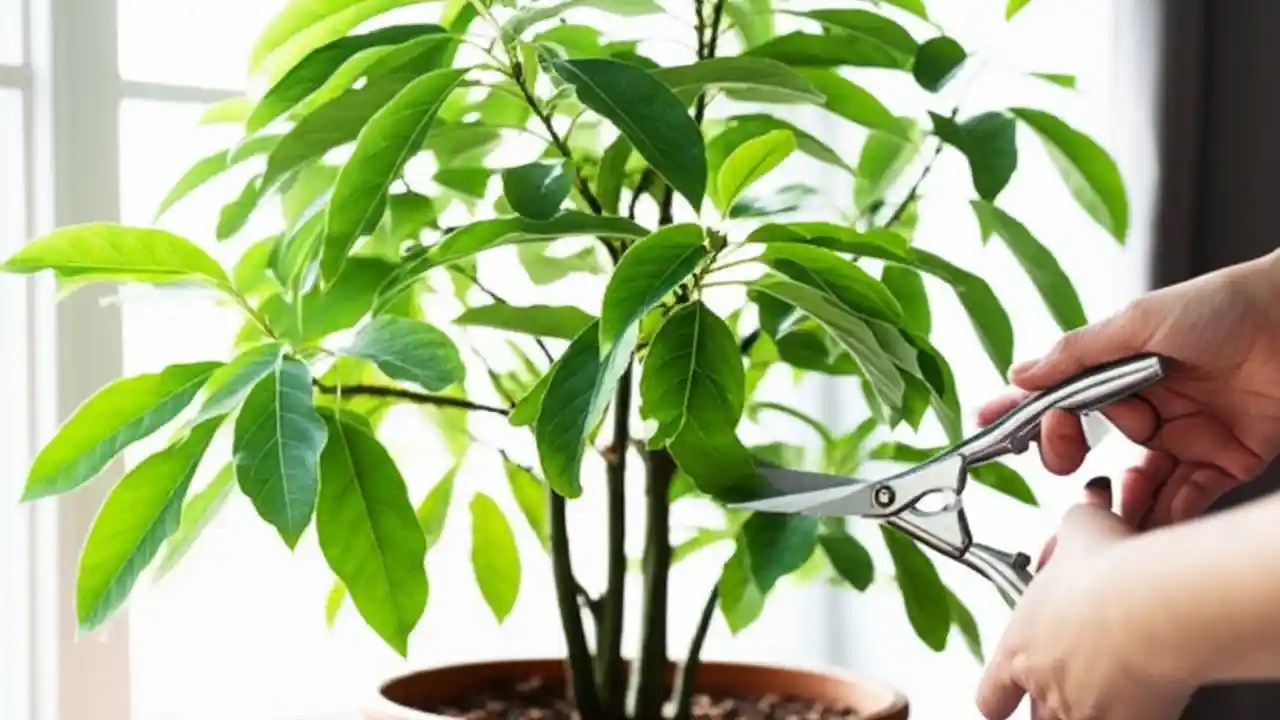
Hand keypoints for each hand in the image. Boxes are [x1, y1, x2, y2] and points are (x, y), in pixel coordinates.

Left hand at [976, 480, 1192, 719]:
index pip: (990, 693)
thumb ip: (1073, 530)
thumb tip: (1084, 511)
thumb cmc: (1115, 570)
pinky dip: (1132, 715)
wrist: (1156, 605)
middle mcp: (1044, 683)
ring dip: (1089, 711)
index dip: (997, 697)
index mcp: (1020, 645)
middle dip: (1051, 705)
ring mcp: (1083, 710)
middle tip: (1074, 687)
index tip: (1000, 702)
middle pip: (1036, 715)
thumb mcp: (1081, 529)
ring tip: (1112, 694)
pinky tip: (1150, 700)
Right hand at [978, 251, 1279, 526]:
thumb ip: (1078, 353)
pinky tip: (1141, 523)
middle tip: (1063, 458)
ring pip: (1136, 479)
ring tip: (1099, 512)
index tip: (989, 424)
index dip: (1028, 412)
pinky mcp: (1227, 460)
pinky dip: (1163, 515)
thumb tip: (1020, 372)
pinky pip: (1187, 498)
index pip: (1065, 395)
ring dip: (1114, 499)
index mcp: (1126, 366)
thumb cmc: (1227, 304)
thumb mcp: (1139, 321)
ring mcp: (1188, 434)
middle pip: (1094, 441)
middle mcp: (1153, 403)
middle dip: (1068, 452)